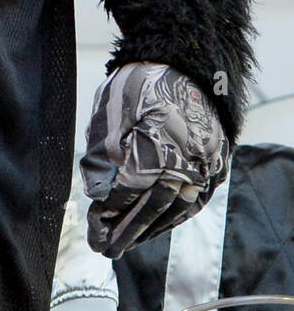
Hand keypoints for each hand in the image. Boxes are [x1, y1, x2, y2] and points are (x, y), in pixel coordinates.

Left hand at [80, 62, 228, 258]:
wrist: (182, 62)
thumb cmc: (139, 83)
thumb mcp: (110, 112)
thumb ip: (102, 154)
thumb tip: (96, 195)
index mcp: (158, 139)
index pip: (130, 189)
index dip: (110, 211)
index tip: (93, 227)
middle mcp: (187, 155)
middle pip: (154, 205)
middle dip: (127, 230)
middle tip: (106, 248)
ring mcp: (206, 161)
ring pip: (177, 207)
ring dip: (150, 229)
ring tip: (126, 243)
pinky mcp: (216, 162)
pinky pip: (196, 199)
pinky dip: (174, 217)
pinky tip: (156, 227)